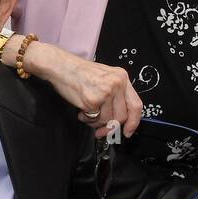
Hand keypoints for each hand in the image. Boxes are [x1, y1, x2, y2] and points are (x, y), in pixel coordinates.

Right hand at [19, 41, 142, 138]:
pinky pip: (94, 119)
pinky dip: (87, 119)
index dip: (133, 122)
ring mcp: (105, 92)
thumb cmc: (79, 73)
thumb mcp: (105, 78)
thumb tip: (119, 120)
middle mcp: (117, 84)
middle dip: (111, 127)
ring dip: (96, 122)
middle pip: (122, 116)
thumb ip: (115, 96)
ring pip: (108, 120)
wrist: (61, 67)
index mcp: (122, 77)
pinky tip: (81, 111)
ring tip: (87, 114)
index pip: (136, 105)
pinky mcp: (93, 100)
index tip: (128, 131)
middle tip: (101, 131)